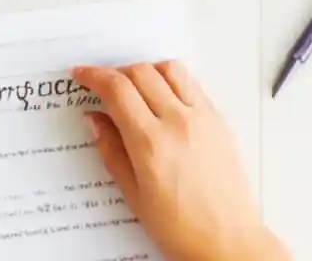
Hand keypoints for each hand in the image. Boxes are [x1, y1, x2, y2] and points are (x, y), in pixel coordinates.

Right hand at [73, 62, 288, 260]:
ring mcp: (203, 119)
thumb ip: (111, 150)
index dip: (94, 76)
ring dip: (147, 69)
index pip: (117, 90)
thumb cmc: (183, 229)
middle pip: (141, 72)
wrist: (228, 242)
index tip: (82, 75)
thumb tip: (96, 120)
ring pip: (170, 69)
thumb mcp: (133, 195)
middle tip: (103, 82)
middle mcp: (178, 123)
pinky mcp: (220, 122)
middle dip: (116, 71)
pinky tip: (164, 95)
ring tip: (134, 84)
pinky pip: (194, 85)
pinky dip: (173, 80)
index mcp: (151, 143)